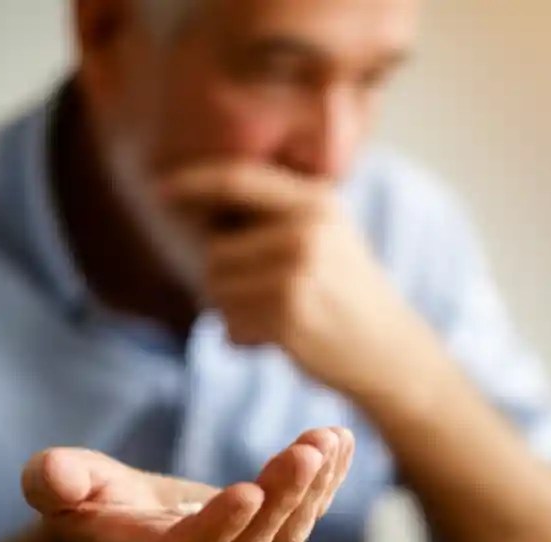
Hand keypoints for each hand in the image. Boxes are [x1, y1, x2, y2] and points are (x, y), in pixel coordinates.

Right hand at [22, 427, 354, 541]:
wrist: (122, 525)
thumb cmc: (87, 502)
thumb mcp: (61, 487)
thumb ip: (56, 481)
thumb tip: (52, 473)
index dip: (221, 524)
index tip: (247, 488)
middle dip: (284, 495)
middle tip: (307, 449)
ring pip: (289, 533)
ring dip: (315, 487)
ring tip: (329, 438)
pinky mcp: (267, 534)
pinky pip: (306, 514)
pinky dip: (327, 480)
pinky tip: (341, 442)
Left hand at [161, 161, 437, 400]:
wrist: (391, 352)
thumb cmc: (347, 296)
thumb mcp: (327, 237)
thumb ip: (275, 216)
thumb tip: (197, 210)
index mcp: (316, 202)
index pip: (237, 179)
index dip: (192, 182)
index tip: (159, 188)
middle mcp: (307, 229)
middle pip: (215, 249)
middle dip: (224, 280)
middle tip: (262, 301)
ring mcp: (298, 270)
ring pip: (217, 287)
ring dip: (232, 312)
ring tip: (274, 320)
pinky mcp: (288, 313)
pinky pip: (229, 322)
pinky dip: (242, 337)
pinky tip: (276, 340)